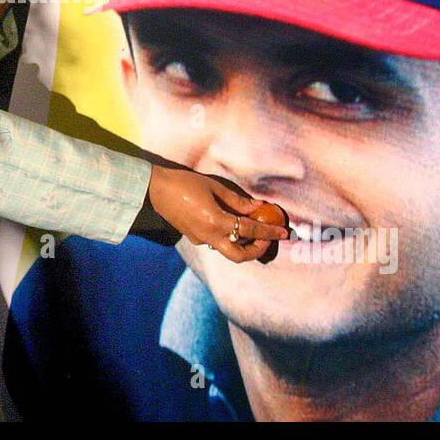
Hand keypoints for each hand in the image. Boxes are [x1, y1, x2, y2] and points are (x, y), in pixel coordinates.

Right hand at [145, 164, 288, 262]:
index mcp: (216, 222)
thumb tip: (257, 207)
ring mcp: (200, 239)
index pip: (249, 230)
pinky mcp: (194, 238)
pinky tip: (231, 223)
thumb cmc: (184, 183)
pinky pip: (216, 242)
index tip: (283, 232)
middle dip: (257, 250)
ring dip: (243, 244)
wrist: (155, 190)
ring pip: (228, 250)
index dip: (269, 231)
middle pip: (240, 255)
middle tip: (267, 238)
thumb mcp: (214, 187)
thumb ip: (237, 201)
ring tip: (252, 230)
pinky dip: (229, 237)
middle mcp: (209, 236)